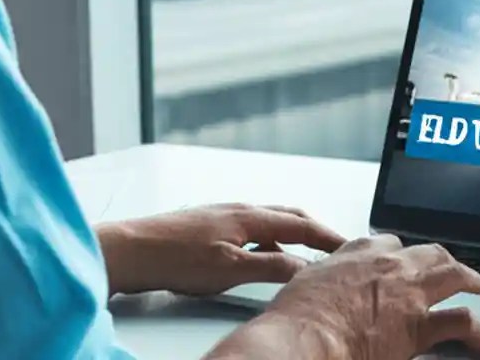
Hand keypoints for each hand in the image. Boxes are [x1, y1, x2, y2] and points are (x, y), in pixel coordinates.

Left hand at [96, 202, 345, 295]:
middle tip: (334, 247)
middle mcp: (240, 210)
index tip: (349, 247)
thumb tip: (303, 269)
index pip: (302, 225)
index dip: (329, 237)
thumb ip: (270, 268)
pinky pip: (252, 231)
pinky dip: (269, 243)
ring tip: (304, 257)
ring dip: (292, 237)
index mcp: (250, 217)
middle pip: (289, 216)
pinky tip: (262, 260)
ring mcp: (224, 216)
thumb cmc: (173, 256)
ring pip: (270, 224)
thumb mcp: (230, 270)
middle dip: (315, 231)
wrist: (131, 250)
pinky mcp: (210, 227)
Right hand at [206, 234, 479, 359]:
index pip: (389, 243)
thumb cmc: (297, 318)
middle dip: (442, 260)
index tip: (400, 264)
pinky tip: (478, 336)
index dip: (398, 255)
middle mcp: (389, 265)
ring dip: (469, 280)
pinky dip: (474, 328)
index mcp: (358, 252)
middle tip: (449, 270)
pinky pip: (460, 320)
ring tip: (477, 288)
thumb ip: (325, 277)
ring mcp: (409, 292)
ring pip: (453, 273)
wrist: (305, 339)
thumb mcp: (305, 281)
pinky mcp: (420, 325)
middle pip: (429, 252)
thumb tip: (324, 284)